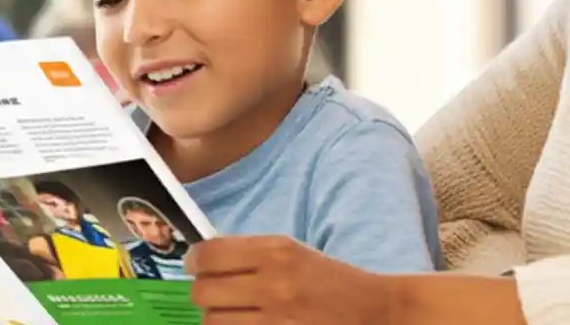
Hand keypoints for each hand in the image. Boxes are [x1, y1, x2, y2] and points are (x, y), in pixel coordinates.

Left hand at [187, 236, 387, 324]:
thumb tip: (203, 260)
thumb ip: (251, 254)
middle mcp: (274, 284)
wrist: (376, 312)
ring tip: (232, 315)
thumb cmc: (331, 282)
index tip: (195, 266)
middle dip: (202, 294)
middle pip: (203, 294)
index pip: (209, 255)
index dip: (194, 262)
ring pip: (213, 324)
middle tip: (212, 294)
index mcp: (277, 252)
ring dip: (216, 319)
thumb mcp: (293, 253)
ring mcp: (277, 320)